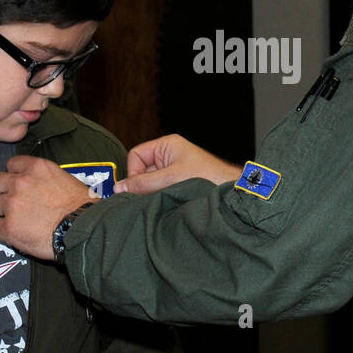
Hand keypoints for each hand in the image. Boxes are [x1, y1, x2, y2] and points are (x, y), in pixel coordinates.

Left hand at [0, 156, 92, 259]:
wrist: (84, 229)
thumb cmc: (83, 208)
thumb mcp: (67, 180)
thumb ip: (46, 179)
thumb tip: (42, 187)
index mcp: (37, 168)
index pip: (12, 164)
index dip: (13, 175)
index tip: (17, 183)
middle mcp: (20, 183)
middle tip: (6, 200)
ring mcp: (12, 205)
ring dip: (0, 213)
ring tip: (11, 220)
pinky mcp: (9, 227)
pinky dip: (1, 232)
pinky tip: (12, 234)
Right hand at [115, 134, 239, 195]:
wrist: (233, 193)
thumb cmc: (210, 177)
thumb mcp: (172, 178)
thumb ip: (144, 183)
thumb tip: (119, 188)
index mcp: (167, 146)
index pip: (136, 156)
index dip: (133, 172)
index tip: (134, 189)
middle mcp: (169, 157)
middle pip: (141, 172)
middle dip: (142, 186)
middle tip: (145, 199)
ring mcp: (174, 173)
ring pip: (150, 185)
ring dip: (152, 195)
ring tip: (161, 202)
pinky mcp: (179, 187)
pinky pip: (160, 193)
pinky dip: (159, 200)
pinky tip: (166, 206)